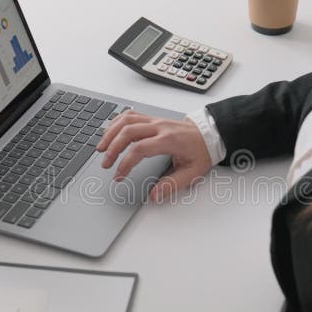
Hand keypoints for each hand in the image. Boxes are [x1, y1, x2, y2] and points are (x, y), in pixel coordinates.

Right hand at [97, 110, 212, 201]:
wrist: (210, 134)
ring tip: (101, 148)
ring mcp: (155, 121)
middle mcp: (159, 127)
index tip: (119, 176)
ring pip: (126, 120)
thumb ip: (172, 185)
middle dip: (112, 148)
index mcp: (169, 140)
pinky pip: (130, 115)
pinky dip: (117, 122)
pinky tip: (110, 133)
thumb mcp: (193, 173)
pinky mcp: (152, 119)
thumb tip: (154, 196)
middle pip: (128, 131)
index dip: (125, 163)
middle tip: (105, 164)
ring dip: (110, 133)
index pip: (139, 149)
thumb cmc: (201, 151)